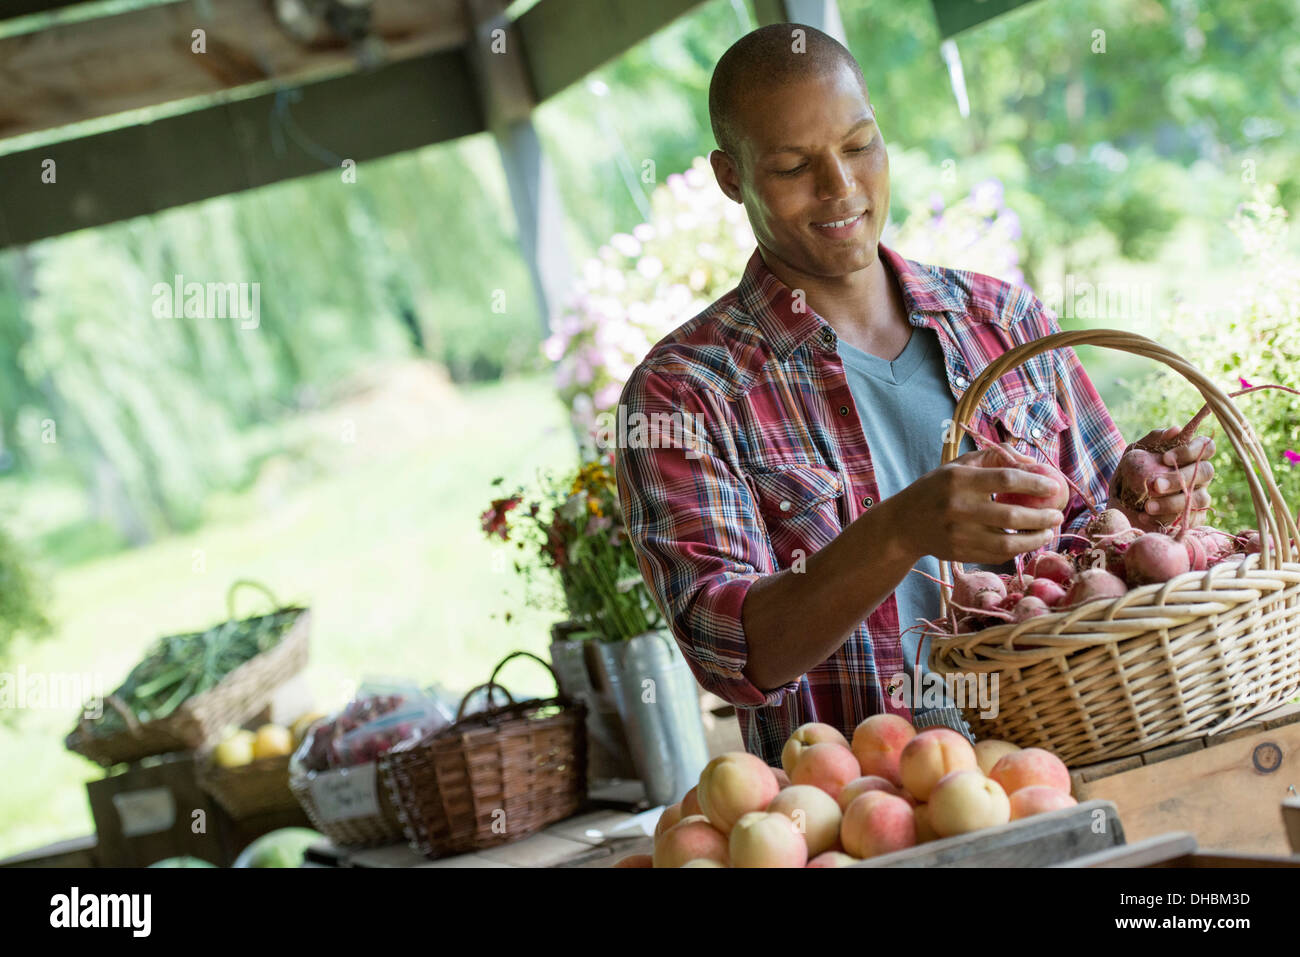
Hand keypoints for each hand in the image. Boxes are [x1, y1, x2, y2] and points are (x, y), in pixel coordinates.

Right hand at [894, 442, 1065, 564]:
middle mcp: (957, 507)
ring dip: (1035, 538)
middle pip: (1011, 514)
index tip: (1055, 486)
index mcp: (958, 479)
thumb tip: (1033, 463)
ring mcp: (958, 534)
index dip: (1035, 483)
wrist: (903, 524)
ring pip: (1007, 542)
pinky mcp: (959, 553)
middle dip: (1042, 516)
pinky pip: (997, 554)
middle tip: (1058, 514)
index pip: (1006, 479)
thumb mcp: (958, 466)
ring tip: (1048, 532)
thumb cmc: (936, 489)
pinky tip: (1029, 541)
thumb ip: (994, 458)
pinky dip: (1017, 549)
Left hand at [1108, 426, 1215, 533]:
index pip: (1206, 447)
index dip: (1191, 451)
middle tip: (1155, 485)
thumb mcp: (1137, 452)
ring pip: (1199, 499)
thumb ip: (1154, 439)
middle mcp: (1200, 476)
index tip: (1166, 458)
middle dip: (1179, 479)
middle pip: (1206, 473)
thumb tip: (1176, 430)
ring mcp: (1199, 498)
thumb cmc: (1132, 472)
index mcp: (1191, 456)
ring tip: (1147, 506)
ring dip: (1172, 502)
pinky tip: (1145, 517)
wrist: (1120, 503)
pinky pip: (1190, 520)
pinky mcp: (1193, 518)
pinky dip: (1167, 519)